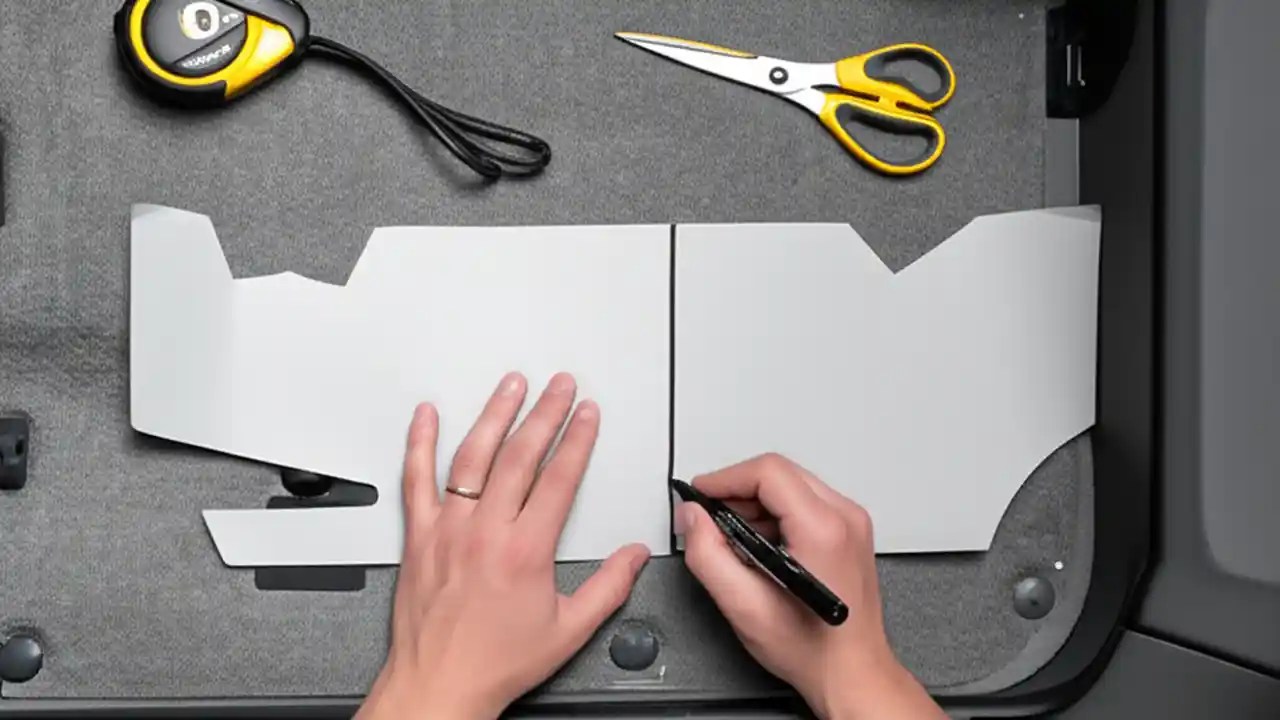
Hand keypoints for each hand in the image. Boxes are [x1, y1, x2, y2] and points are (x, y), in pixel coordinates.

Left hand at [357, 372, 650, 719]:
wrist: (439, 686)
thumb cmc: (495, 663)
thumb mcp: (568, 631)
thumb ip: (608, 588)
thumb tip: (633, 557)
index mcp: (524, 551)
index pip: (558, 478)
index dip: (577, 439)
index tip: (587, 414)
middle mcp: (485, 533)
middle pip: (519, 456)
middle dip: (544, 413)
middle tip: (559, 386)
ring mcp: (448, 530)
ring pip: (471, 457)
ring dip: (494, 415)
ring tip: (510, 386)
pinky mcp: (419, 537)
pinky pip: (415, 480)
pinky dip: (419, 444)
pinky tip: (426, 417)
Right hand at [680, 454, 943, 719]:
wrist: (852, 672)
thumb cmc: (811, 648)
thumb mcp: (743, 606)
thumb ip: (708, 555)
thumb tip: (692, 517)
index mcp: (823, 529)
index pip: (768, 472)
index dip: (726, 478)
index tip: (701, 495)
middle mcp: (844, 518)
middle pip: (780, 473)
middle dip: (737, 490)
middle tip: (709, 515)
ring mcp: (852, 523)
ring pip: (792, 484)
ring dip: (756, 502)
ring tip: (732, 535)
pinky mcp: (850, 532)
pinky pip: (806, 502)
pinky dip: (775, 513)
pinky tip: (758, 543)